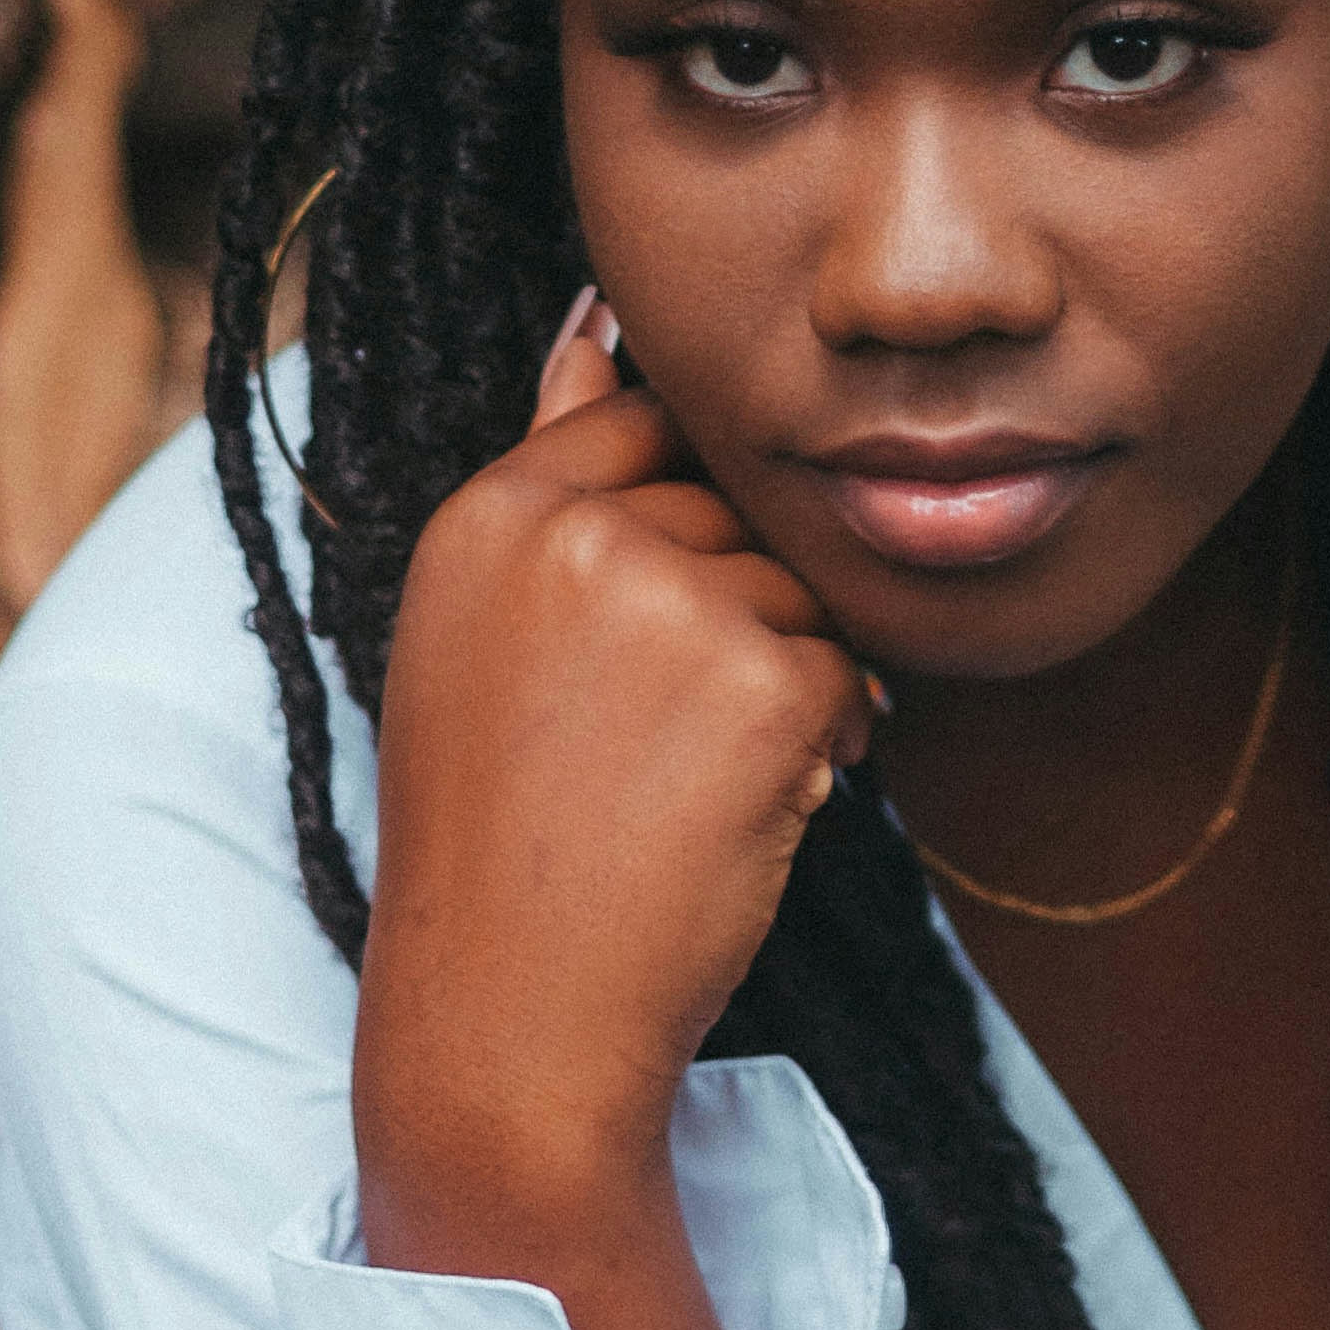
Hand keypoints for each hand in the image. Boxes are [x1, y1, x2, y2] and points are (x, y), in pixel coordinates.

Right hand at [355, 297, 873, 1267]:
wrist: (512, 1017)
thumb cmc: (499, 838)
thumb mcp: (483, 635)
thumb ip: (554, 471)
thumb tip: (597, 311)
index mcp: (490, 516)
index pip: (638, 421)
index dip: (680, 516)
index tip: (665, 612)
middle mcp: (570, 535)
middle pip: (732, 508)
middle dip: (737, 608)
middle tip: (665, 739)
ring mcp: (667, 601)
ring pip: (799, 588)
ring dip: (787, 677)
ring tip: (693, 782)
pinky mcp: (758, 680)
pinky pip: (846, 669)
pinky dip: (827, 742)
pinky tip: (752, 808)